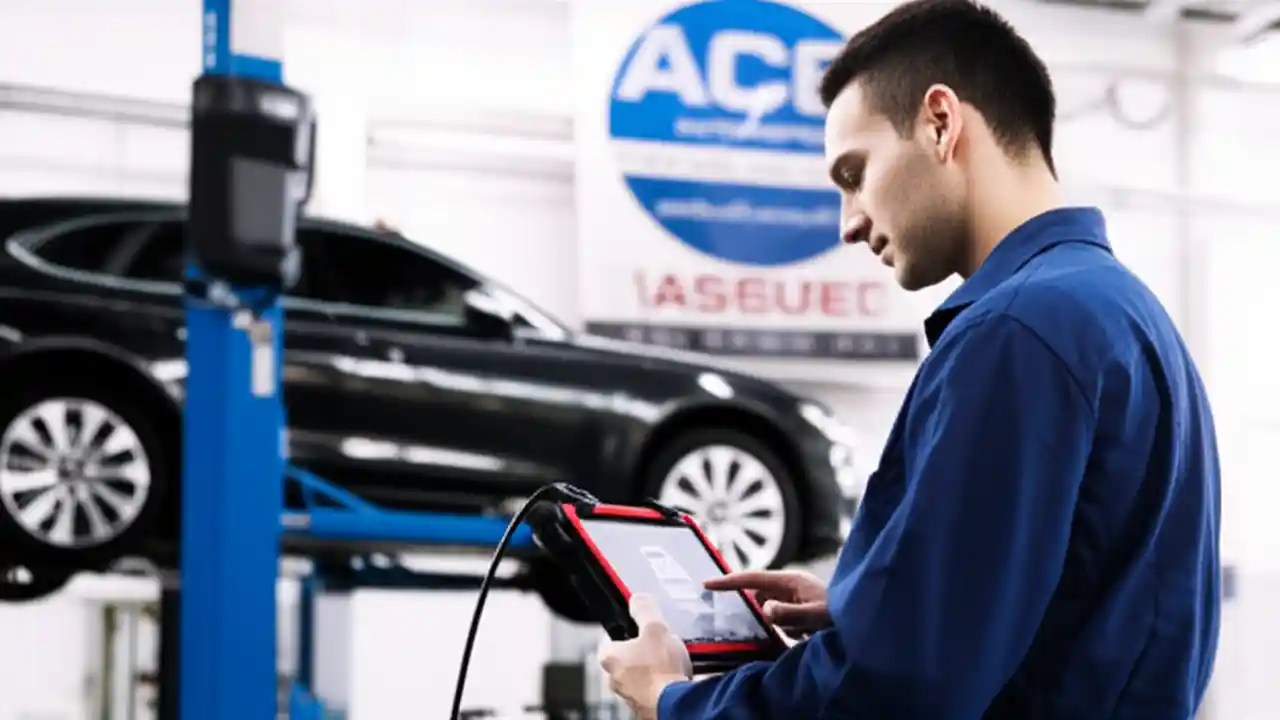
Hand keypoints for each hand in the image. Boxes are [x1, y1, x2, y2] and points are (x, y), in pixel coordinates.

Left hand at [599, 593, 692, 719]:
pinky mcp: (644, 707)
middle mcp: (613, 679)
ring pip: (638, 674)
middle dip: (642, 650)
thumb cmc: (661, 669)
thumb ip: (644, 609)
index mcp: (608, 657)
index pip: (610, 636)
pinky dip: (661, 684)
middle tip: (659, 644)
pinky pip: (651, 689)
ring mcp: (628, 695)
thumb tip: (637, 599)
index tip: (641, 627)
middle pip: (625, 656)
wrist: (676, 704)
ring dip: (652, 668)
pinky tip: (675, 678)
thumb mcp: (655, 628)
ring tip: (671, 662)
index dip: (627, 628)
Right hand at [704, 570, 830, 639]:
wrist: (866, 618)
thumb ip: (789, 612)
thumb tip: (765, 608)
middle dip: (743, 600)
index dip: (728, 581)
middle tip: (724, 608)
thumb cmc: (842, 614)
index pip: (752, 579)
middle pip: (757, 591)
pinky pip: (780, 616)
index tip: (707, 584)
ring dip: (764, 617)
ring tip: (763, 625)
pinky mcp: (801, 609)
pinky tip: (783, 634)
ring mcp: (796, 597)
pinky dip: (776, 624)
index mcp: (791, 580)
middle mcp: (791, 586)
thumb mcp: (815, 615)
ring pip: (769, 605)